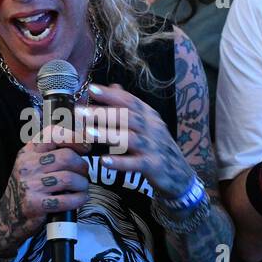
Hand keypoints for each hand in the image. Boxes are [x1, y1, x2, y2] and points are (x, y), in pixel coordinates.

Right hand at [0, 131, 90, 256]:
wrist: (7, 217)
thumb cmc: (27, 190)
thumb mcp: (31, 165)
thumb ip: (50, 154)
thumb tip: (82, 145)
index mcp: (28, 153)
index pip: (52, 134)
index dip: (74, 138)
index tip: (85, 147)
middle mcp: (28, 166)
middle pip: (66, 157)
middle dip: (82, 166)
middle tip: (84, 174)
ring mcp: (31, 185)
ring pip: (69, 178)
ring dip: (82, 184)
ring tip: (82, 188)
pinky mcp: (35, 204)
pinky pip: (66, 199)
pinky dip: (79, 199)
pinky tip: (80, 198)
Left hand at [76, 82, 193, 200]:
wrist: (181, 175)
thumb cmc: (158, 147)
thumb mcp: (147, 124)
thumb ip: (129, 106)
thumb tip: (113, 85)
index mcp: (149, 116)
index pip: (129, 101)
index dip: (111, 94)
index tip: (91, 89)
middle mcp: (152, 128)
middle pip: (128, 116)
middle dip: (103, 112)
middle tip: (80, 112)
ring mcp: (154, 147)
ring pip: (130, 138)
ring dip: (108, 135)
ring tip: (88, 133)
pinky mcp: (154, 166)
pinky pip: (136, 163)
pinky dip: (120, 162)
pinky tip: (104, 161)